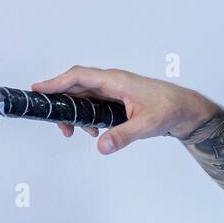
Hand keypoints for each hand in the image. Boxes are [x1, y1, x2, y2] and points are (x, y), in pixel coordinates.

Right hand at [30, 67, 208, 154]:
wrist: (186, 110)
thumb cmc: (170, 109)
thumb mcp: (146, 125)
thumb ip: (123, 135)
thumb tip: (101, 146)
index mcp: (116, 81)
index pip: (79, 76)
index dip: (56, 82)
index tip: (38, 89)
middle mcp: (112, 82)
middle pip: (77, 86)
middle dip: (63, 104)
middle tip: (59, 126)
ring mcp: (114, 90)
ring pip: (84, 96)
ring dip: (76, 113)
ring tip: (75, 132)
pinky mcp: (117, 99)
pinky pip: (94, 103)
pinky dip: (87, 116)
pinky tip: (94, 131)